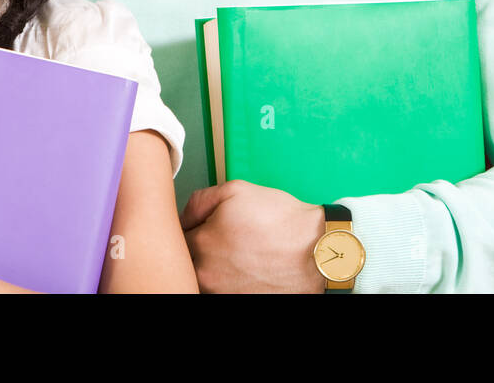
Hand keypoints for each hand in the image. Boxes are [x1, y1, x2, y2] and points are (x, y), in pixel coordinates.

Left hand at [180, 179, 325, 292]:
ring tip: (239, 254)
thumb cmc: (282, 223)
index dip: (191, 226)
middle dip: (200, 247)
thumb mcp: (237, 191)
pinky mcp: (234, 302)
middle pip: (188, 259)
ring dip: (213, 265)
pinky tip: (246, 269)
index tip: (205, 224)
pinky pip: (221, 288)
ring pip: (203, 276)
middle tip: (224, 239)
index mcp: (200, 244)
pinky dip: (228, 279)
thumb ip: (200, 200)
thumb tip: (184, 215)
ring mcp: (220, 293)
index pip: (176, 236)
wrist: (316, 253)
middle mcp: (204, 274)